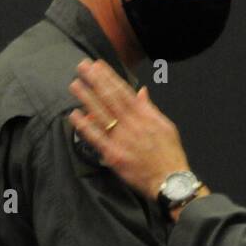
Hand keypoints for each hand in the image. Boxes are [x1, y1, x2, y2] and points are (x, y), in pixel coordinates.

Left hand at [67, 58, 188, 200]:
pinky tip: (74, 115)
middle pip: (110, 98)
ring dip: (87, 98)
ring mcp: (122, 139)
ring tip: (75, 84)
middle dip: (95, 81)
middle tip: (82, 66)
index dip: (110, 77)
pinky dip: (85, 126)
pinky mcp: (114, 155)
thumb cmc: (170, 154)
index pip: (124, 91)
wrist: (171, 180)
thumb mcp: (166, 126)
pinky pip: (96, 138)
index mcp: (145, 116)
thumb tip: (142, 91)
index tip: (98, 65)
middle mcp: (132, 124)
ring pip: (101, 114)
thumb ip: (150, 108)